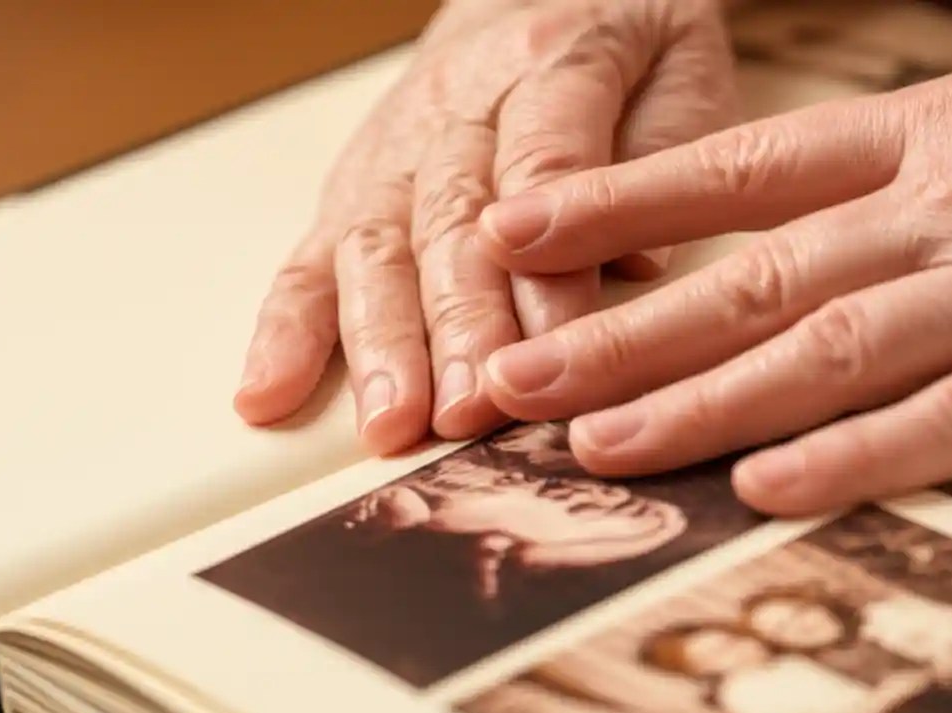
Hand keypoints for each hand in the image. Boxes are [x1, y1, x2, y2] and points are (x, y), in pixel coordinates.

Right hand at [234, 0, 737, 452]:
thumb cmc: (625, 46)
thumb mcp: (683, 71)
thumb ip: (665, 158)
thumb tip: (636, 269)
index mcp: (554, 61)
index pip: (543, 163)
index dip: (547, 263)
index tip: (556, 344)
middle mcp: (462, 103)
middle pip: (450, 218)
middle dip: (457, 323)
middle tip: (469, 409)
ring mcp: (398, 148)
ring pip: (378, 244)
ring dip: (379, 341)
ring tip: (389, 426)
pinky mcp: (359, 184)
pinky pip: (314, 251)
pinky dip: (288, 327)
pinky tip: (268, 393)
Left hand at [475, 65, 951, 514]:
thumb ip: (896, 180)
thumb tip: (778, 238)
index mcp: (930, 130)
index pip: (742, 167)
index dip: (619, 199)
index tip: (518, 226)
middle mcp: (950, 202)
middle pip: (754, 271)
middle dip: (622, 326)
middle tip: (513, 372)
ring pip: (826, 348)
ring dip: (703, 401)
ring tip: (599, 444)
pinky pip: (951, 418)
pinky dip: (854, 454)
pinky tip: (766, 484)